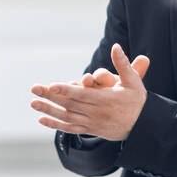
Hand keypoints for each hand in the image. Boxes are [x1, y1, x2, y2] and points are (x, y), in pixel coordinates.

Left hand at [30, 44, 150, 140]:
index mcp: (105, 99)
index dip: (65, 90)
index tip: (51, 86)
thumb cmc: (137, 101)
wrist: (143, 126)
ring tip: (33, 103)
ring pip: (67, 117)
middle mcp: (96, 112)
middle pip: (70, 105)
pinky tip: (42, 119)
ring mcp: (92, 123)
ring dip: (49, 111)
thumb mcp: (133, 81)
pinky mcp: (90, 130)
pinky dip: (55, 125)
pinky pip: (70, 129)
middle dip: (50, 97)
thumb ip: (123, 64)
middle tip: (34, 89)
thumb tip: (116, 46)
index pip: (81, 94)